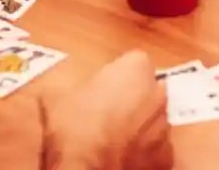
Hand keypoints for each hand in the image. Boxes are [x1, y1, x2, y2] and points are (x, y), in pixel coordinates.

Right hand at [44, 50, 172, 169]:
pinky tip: (121, 157)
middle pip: (148, 89)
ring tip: (111, 138)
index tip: (102, 87)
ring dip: (139, 125)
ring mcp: (165, 127)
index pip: (133, 62)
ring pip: (154, 120)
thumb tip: (52, 84)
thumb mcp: (55, 95)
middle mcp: (158, 94)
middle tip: (105, 111)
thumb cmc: (74, 129)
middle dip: (132, 97)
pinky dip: (143, 153)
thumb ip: (66, 82)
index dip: (117, 75)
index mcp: (135, 69)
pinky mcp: (166, 158)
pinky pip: (156, 149)